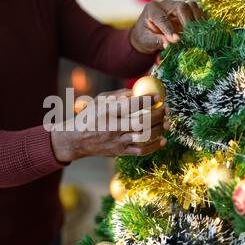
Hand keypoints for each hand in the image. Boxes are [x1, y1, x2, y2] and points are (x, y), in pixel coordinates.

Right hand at [51, 89, 169, 162]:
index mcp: (107, 112)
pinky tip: (163, 140)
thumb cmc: (90, 116)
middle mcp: (112, 127)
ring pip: (143, 137)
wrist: (76, 140)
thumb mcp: (99, 101)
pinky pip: (140, 151)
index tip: (159, 97)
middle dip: (157, 115)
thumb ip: (118, 95)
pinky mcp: (119, 152)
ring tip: (167, 123)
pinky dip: (154, 146)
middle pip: (140, 122)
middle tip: (166, 109)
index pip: (130, 105)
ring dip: (159, 130)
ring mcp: (116, 142)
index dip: (147, 101)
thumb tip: (138, 91)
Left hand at [130, 0, 205, 53]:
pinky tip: (203, 30)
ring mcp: (177, 6)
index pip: (162, 18)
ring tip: (199, 32)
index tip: (176, 40)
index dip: (169, 29)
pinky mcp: (186, 11)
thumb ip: (156, 41)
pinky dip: (201, 19)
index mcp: (152, 9)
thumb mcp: (146, 41)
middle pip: (180, 7)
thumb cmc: (145, 37)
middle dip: (187, 21)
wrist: (148, 34)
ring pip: (191, 6)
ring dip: (197, 19)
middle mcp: (166, 4)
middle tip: (191, 35)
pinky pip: (196, 11)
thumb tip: (167, 44)